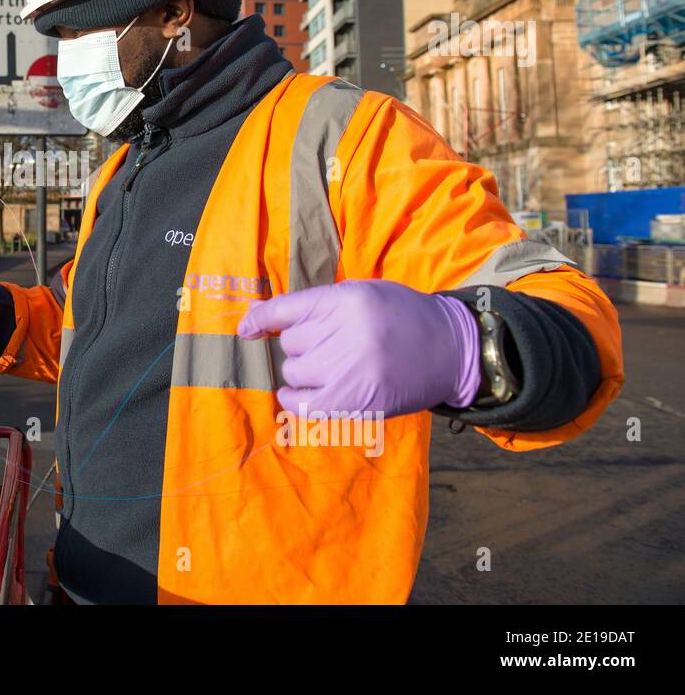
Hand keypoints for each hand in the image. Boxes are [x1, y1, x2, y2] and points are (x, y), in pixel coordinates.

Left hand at [236, 279, 480, 416]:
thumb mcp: (363, 294)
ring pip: (294, 371)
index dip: (261, 320)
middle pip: (291, 343)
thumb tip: (256, 318)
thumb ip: (315, 305)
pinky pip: (303, 404)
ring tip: (331, 367)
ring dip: (303, 371)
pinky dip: (295, 399)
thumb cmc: (402, 317)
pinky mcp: (358, 401)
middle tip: (330, 345)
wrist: (452, 349)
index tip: (246, 329)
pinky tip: (304, 393)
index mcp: (349, 300)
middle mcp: (348, 333)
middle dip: (302, 344)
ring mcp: (353, 370)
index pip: (287, 309)